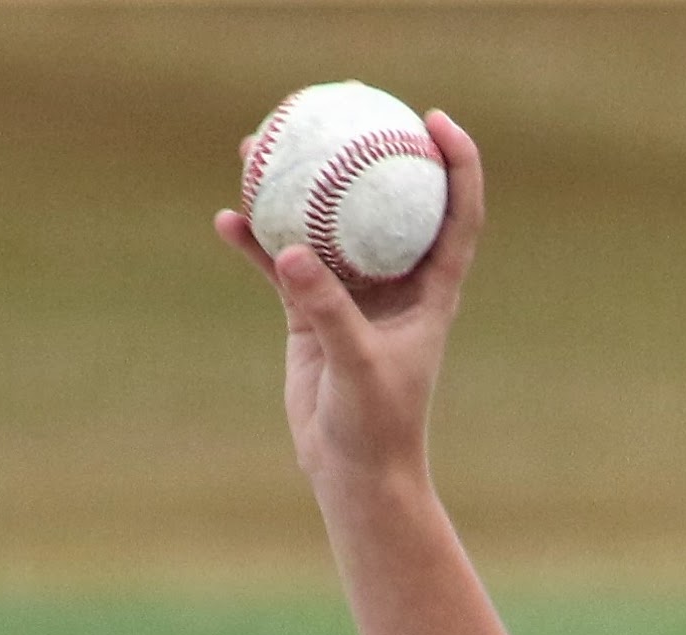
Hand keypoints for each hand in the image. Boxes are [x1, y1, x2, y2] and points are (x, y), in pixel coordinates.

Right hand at [215, 108, 484, 502]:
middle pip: (382, 200)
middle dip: (358, 152)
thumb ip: (329, 310)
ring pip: (323, 224)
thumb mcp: (358, 367)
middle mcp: (395, 283)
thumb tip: (292, 252)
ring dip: (295, 186)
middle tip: (331, 111)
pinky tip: (228, 219)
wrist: (354, 473)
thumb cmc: (376, 427)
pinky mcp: (312, 314)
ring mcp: (350, 294)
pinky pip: (282, 264)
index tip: (430, 120)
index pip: (457, 212)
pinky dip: (258, 243)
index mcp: (432, 290)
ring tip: (258, 148)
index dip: (455, 162)